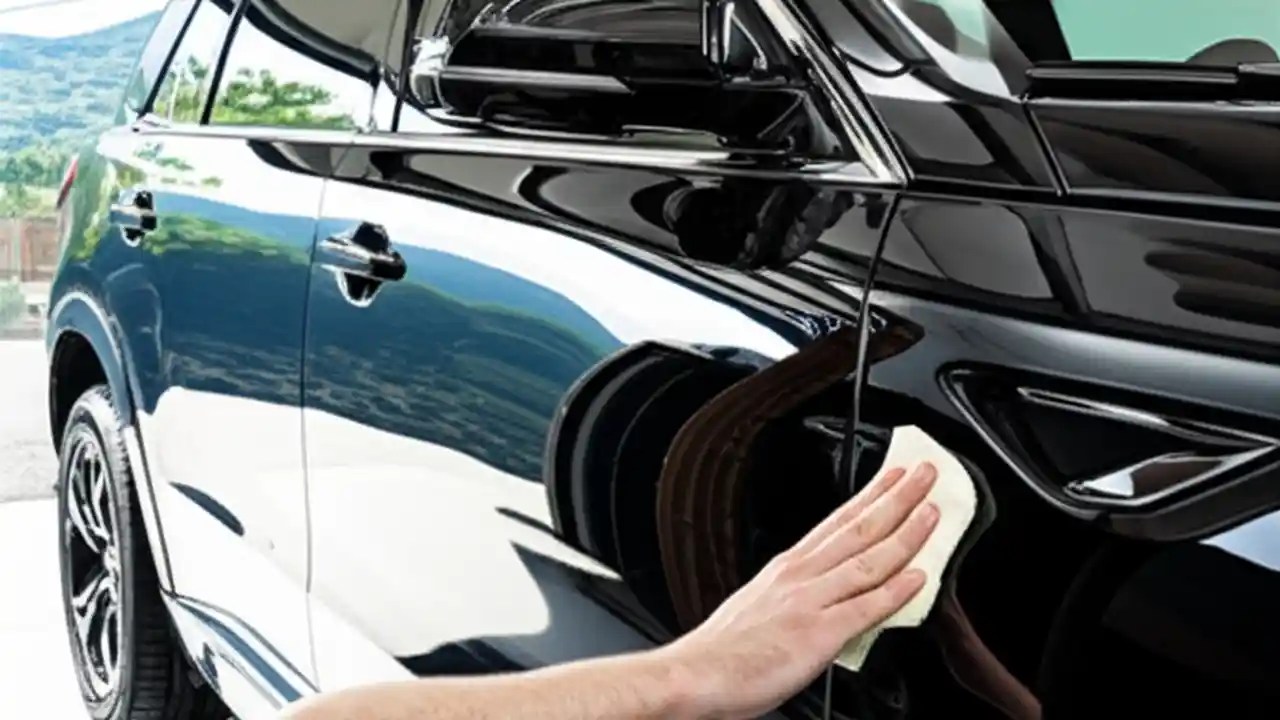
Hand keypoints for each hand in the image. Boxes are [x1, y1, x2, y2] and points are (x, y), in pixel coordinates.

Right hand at [661, 462, 939, 718]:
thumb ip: (799, 598)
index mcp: (787, 568)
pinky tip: (920, 578)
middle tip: (925, 473)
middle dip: (898, 497)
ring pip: (869, 559)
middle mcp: (801, 576)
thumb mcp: (762, 608)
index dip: (872, 495)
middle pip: (859, 527)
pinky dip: (896, 590)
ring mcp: (810, 601)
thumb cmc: (723, 651)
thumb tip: (828, 596)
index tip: (894, 476)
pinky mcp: (817, 634)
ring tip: (933, 513)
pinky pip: (865, 607)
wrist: (696, 675)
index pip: (838, 520)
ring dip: (906, 533)